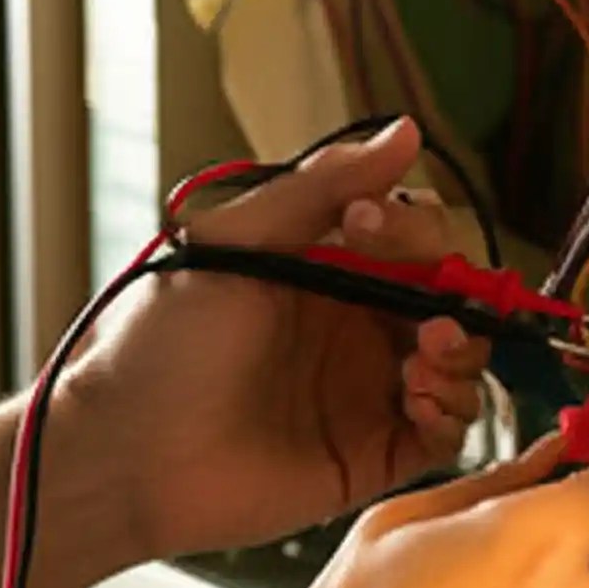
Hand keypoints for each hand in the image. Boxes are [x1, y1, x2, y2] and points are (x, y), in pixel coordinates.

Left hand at [58, 117, 492, 558]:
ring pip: (459, 363)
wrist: (124, 453)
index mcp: (325, 271)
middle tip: (431, 316)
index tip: (369, 229)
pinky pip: (446, 431)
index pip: (411, 239)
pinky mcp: (370, 455)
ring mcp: (365, 392)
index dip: (413, 231)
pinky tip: (420, 399)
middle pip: (448, 299)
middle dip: (458, 297)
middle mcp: (353, 327)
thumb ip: (321, 188)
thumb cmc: (161, 344)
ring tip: (425, 361)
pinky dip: (455, 411)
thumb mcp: (236, 245)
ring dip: (464, 354)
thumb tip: (405, 132)